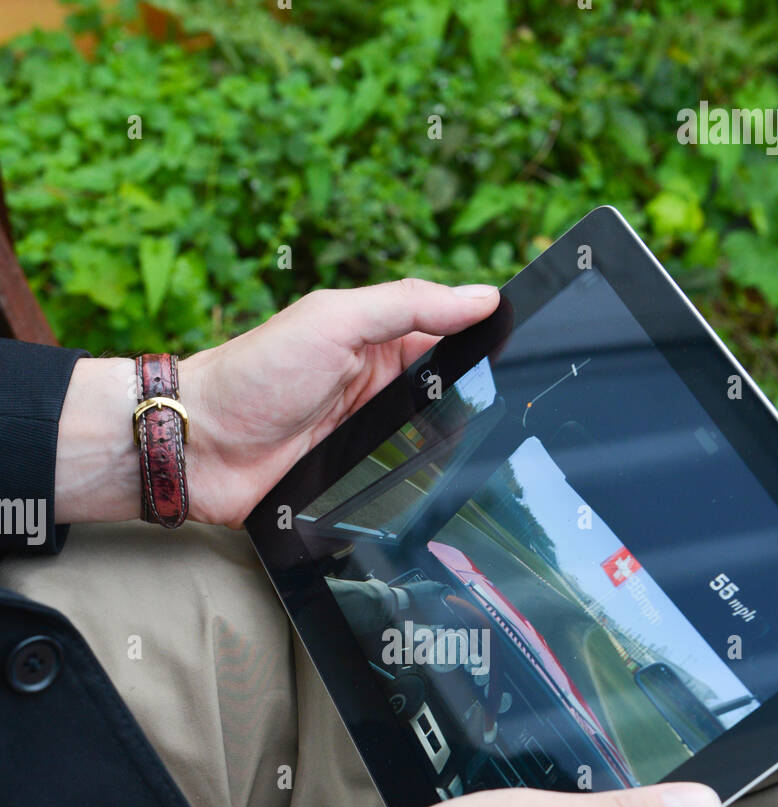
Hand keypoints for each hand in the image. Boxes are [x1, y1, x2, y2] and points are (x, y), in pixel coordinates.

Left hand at [181, 278, 499, 526]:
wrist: (199, 448)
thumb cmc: (256, 375)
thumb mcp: (335, 322)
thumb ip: (408, 305)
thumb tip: (482, 296)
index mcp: (379, 338)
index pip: (452, 334)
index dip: (488, 341)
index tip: (527, 351)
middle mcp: (379, 386)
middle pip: (453, 395)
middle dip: (479, 403)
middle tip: (507, 414)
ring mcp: (369, 435)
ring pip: (437, 444)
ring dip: (456, 449)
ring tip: (483, 455)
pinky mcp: (357, 480)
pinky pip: (406, 484)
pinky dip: (425, 486)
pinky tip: (446, 489)